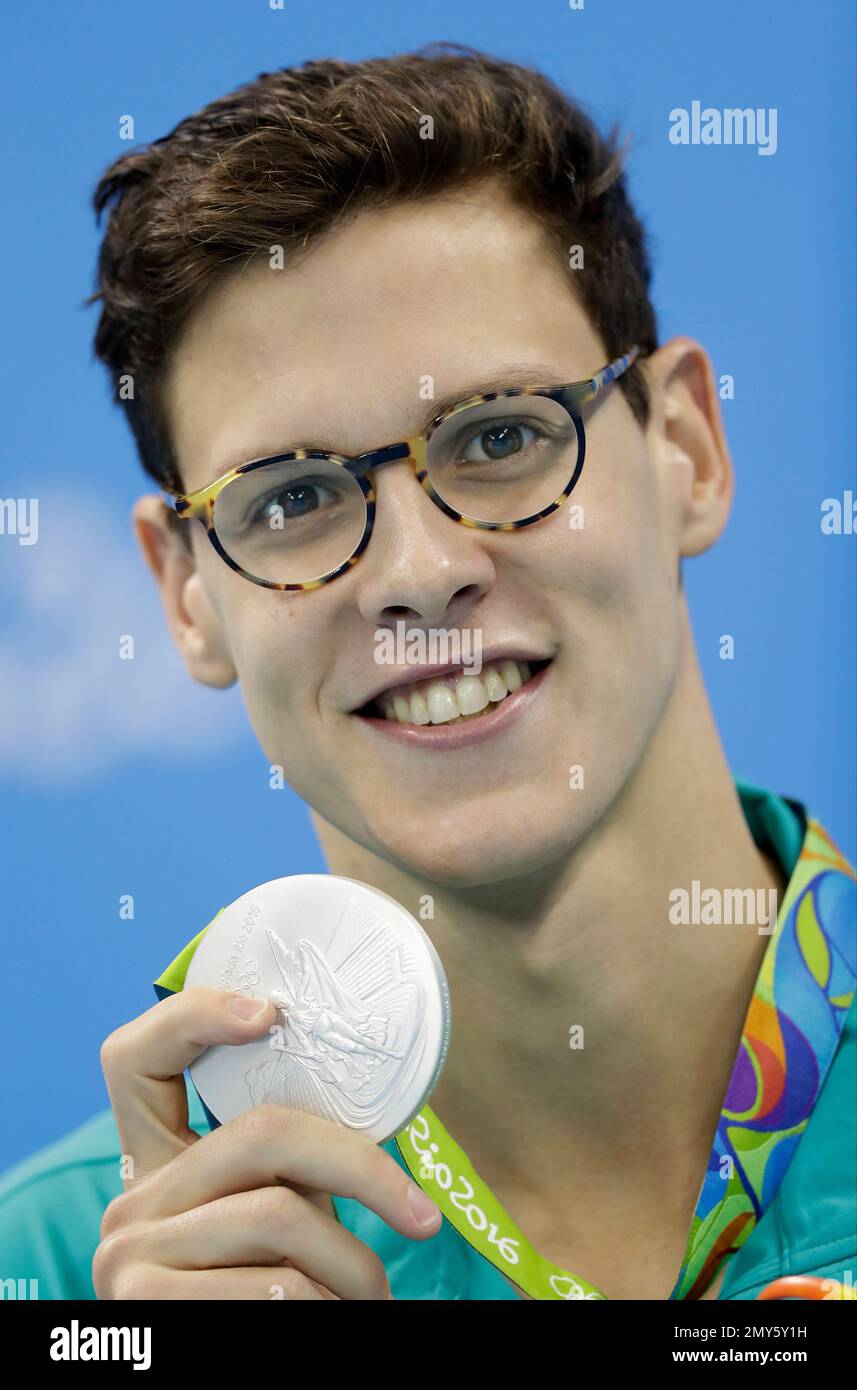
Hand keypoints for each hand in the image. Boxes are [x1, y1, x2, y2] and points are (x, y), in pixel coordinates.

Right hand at [93, 987, 440, 1298]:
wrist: (229, 1378)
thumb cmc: (267, 1304)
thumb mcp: (269, 1229)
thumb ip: (287, 1173)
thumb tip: (376, 1126)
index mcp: (154, 1170)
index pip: (137, 1059)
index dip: (195, 1015)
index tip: (270, 1011)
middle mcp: (130, 1204)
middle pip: (263, 1132)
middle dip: (364, 1172)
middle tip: (423, 1219)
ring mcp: (128, 1254)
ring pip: (283, 1214)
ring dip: (356, 1266)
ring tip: (375, 1298)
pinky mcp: (146, 1305)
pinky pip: (276, 1285)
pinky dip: (330, 1305)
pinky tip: (334, 1319)